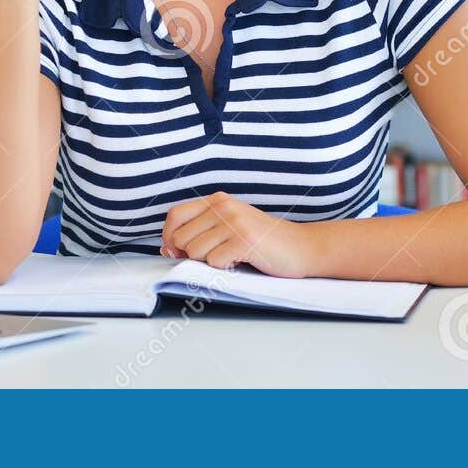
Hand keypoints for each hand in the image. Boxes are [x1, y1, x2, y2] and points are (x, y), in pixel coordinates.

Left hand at [160, 191, 319, 277]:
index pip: (175, 215)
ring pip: (195, 252)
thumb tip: (166, 248)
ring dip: (210, 262)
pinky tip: (242, 260)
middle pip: (181, 238)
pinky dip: (225, 268)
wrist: (301, 247)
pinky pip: (215, 262)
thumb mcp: (229, 225)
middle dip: (191, 255)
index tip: (175, 252)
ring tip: (231, 256)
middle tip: (215, 256)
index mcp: (217, 200)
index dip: (168, 237)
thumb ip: (200, 230)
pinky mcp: (244, 240)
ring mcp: (234, 222)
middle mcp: (224, 206)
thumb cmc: (262, 241)